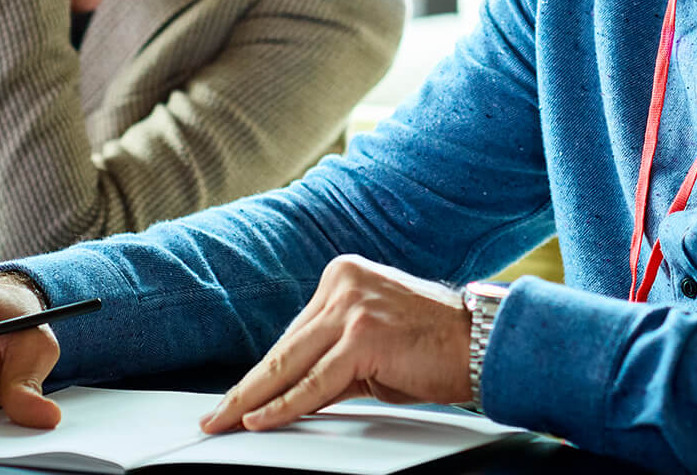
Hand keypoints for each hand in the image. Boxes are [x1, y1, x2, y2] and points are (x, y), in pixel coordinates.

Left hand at [199, 255, 470, 434]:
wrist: (482, 343)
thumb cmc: (434, 346)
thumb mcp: (372, 347)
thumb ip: (331, 360)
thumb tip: (290, 393)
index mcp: (342, 276)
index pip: (293, 334)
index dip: (263, 372)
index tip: (235, 396)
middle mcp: (343, 282)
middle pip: (283, 347)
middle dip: (246, 388)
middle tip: (214, 414)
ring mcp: (352, 306)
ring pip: (290, 363)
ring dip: (253, 399)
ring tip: (227, 421)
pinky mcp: (363, 335)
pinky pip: (315, 381)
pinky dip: (285, 404)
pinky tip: (261, 418)